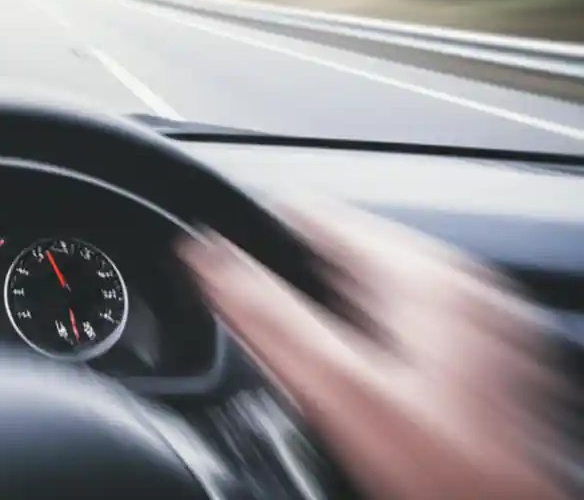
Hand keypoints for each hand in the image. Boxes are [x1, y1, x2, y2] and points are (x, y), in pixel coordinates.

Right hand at [177, 199, 568, 499]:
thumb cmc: (439, 472)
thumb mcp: (335, 389)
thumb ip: (264, 315)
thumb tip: (205, 257)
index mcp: (425, 272)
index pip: (309, 214)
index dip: (252, 239)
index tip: (219, 272)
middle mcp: (461, 281)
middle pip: (336, 255)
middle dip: (293, 292)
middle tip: (281, 354)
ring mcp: (477, 315)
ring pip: (366, 293)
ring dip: (330, 323)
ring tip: (327, 381)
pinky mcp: (480, 350)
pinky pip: (400, 324)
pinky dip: (369, 346)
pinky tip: (368, 394)